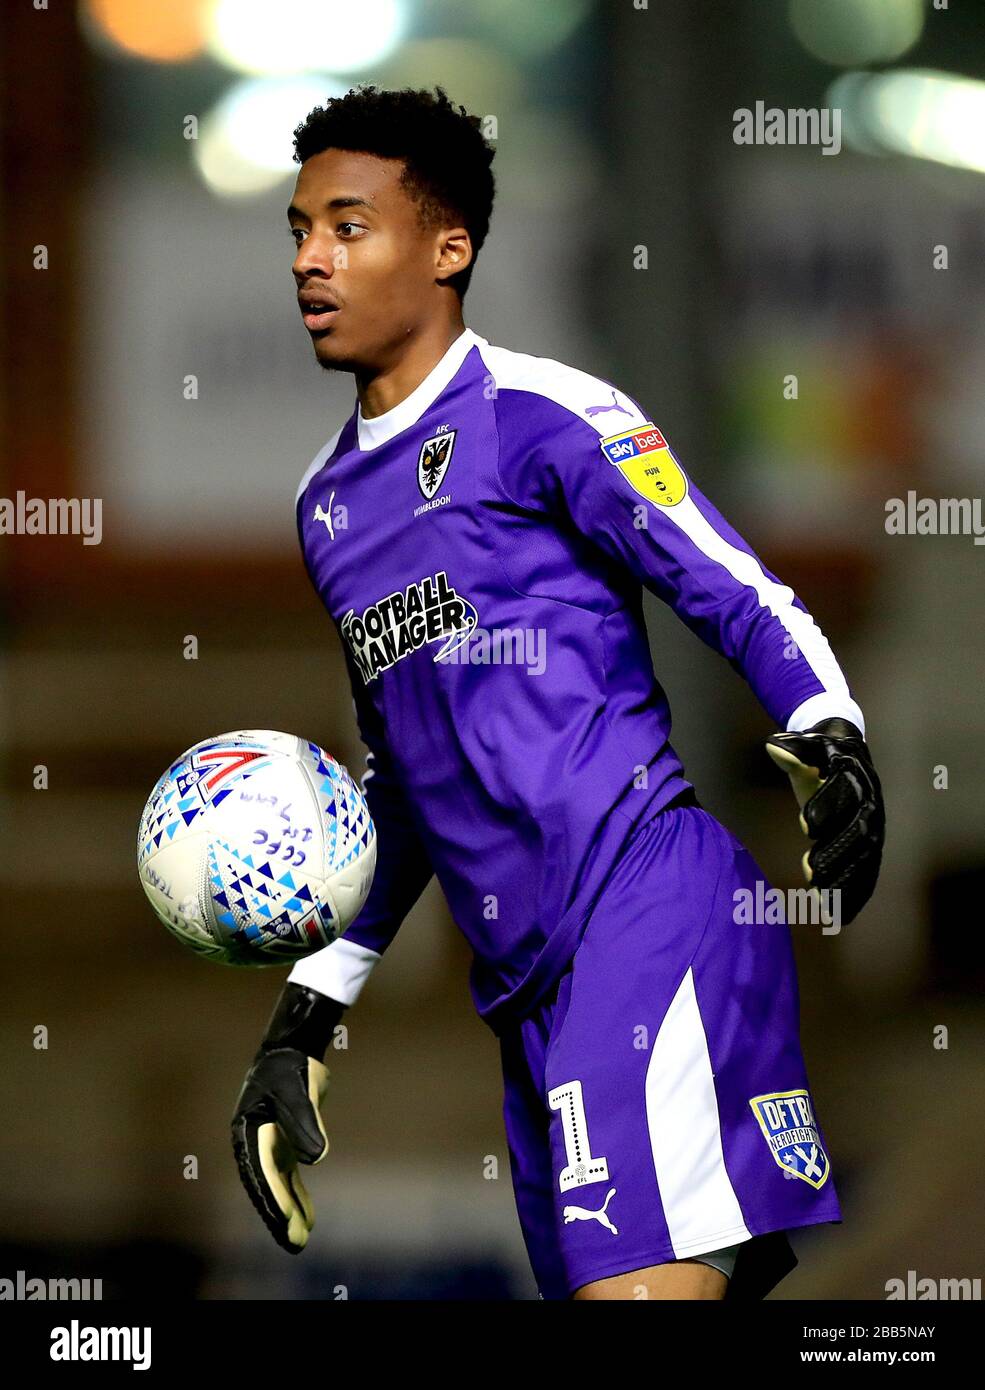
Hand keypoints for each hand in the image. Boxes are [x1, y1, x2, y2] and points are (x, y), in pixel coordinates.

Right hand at [231, 983, 343, 1252]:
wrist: (293, 1049)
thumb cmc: (291, 1068)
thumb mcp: (298, 1092)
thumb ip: (306, 1123)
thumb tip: (317, 1159)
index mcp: (247, 1131)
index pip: (260, 1172)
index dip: (273, 1199)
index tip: (285, 1222)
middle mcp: (252, 1142)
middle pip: (266, 1185)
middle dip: (279, 1214)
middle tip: (295, 1243)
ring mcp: (267, 1145)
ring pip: (277, 1185)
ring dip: (288, 1210)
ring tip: (300, 1238)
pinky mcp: (282, 1143)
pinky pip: (288, 1176)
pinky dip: (297, 1195)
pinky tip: (307, 1215)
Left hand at [765, 717, 884, 925]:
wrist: (845, 751)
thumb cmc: (818, 752)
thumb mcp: (804, 746)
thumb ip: (792, 750)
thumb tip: (774, 747)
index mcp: (854, 775)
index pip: (845, 792)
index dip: (828, 807)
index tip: (805, 825)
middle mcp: (870, 802)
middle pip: (859, 831)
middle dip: (838, 852)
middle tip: (812, 872)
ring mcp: (873, 827)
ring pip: (865, 858)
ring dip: (847, 882)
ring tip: (825, 905)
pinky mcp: (869, 846)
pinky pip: (865, 873)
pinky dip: (853, 895)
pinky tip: (838, 917)